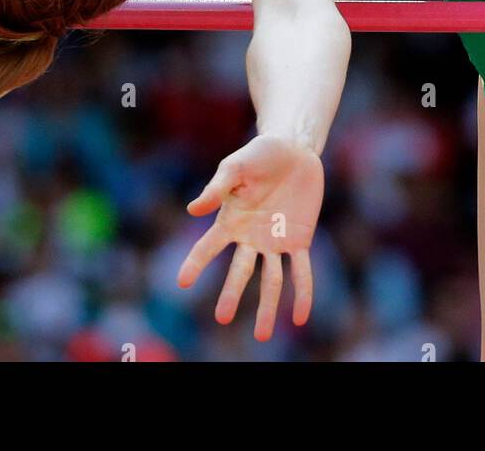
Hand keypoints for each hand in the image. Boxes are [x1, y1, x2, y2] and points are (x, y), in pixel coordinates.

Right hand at [177, 133, 324, 341]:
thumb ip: (217, 188)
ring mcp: (276, 241)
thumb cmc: (260, 154)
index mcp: (230, 220)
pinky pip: (302, 271)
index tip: (181, 284)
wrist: (294, 149)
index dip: (195, 264)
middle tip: (222, 318)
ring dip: (267, 307)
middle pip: (240, 271)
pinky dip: (303, 293)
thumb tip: (193, 210)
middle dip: (232, 294)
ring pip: (271, 281)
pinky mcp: (300, 239)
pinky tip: (302, 317)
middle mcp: (250, 237)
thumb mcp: (236, 165)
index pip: (208, 247)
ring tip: (263, 335)